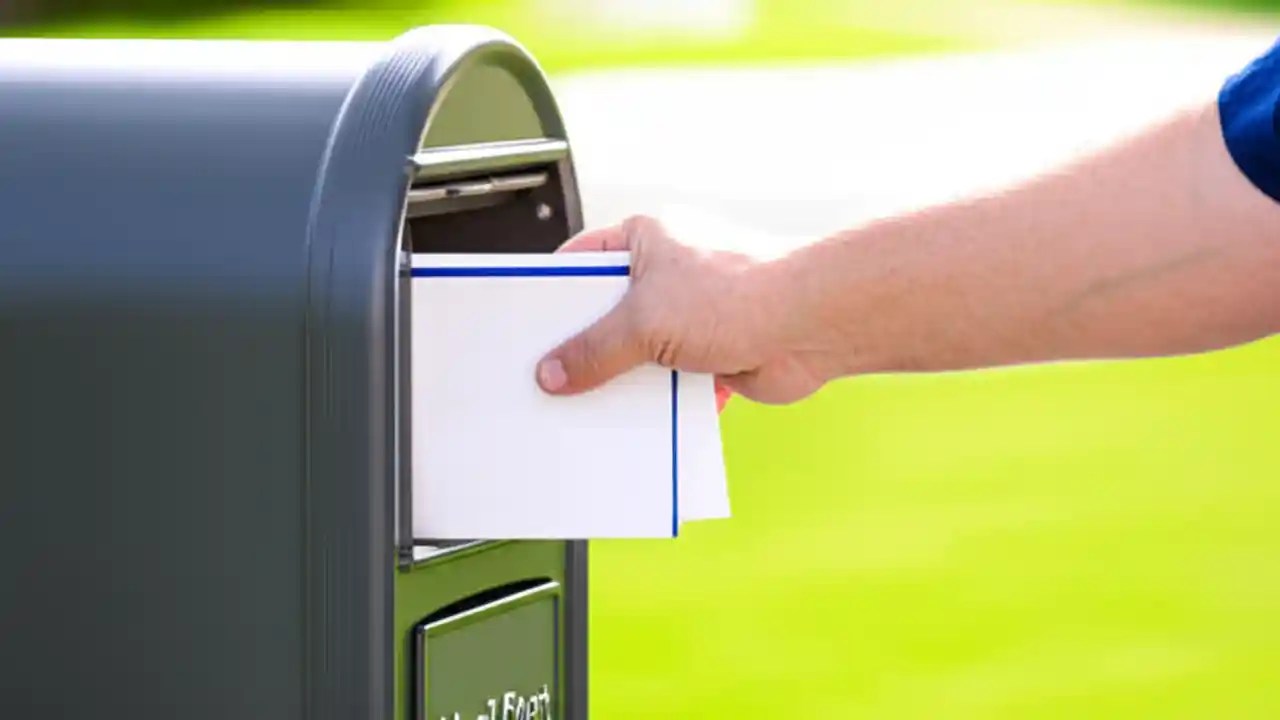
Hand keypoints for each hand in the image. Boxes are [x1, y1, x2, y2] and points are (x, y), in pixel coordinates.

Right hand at [534, 215, 835, 404]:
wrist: (814, 322)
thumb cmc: (743, 289)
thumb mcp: (645, 319)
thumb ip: (594, 349)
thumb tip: (554, 373)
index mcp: (644, 240)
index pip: (578, 264)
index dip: (548, 296)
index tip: (521, 328)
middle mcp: (668, 274)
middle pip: (606, 317)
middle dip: (584, 351)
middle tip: (547, 380)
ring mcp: (692, 318)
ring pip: (638, 358)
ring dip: (622, 385)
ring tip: (583, 414)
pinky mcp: (714, 358)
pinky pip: (670, 388)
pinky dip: (658, 408)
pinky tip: (633, 430)